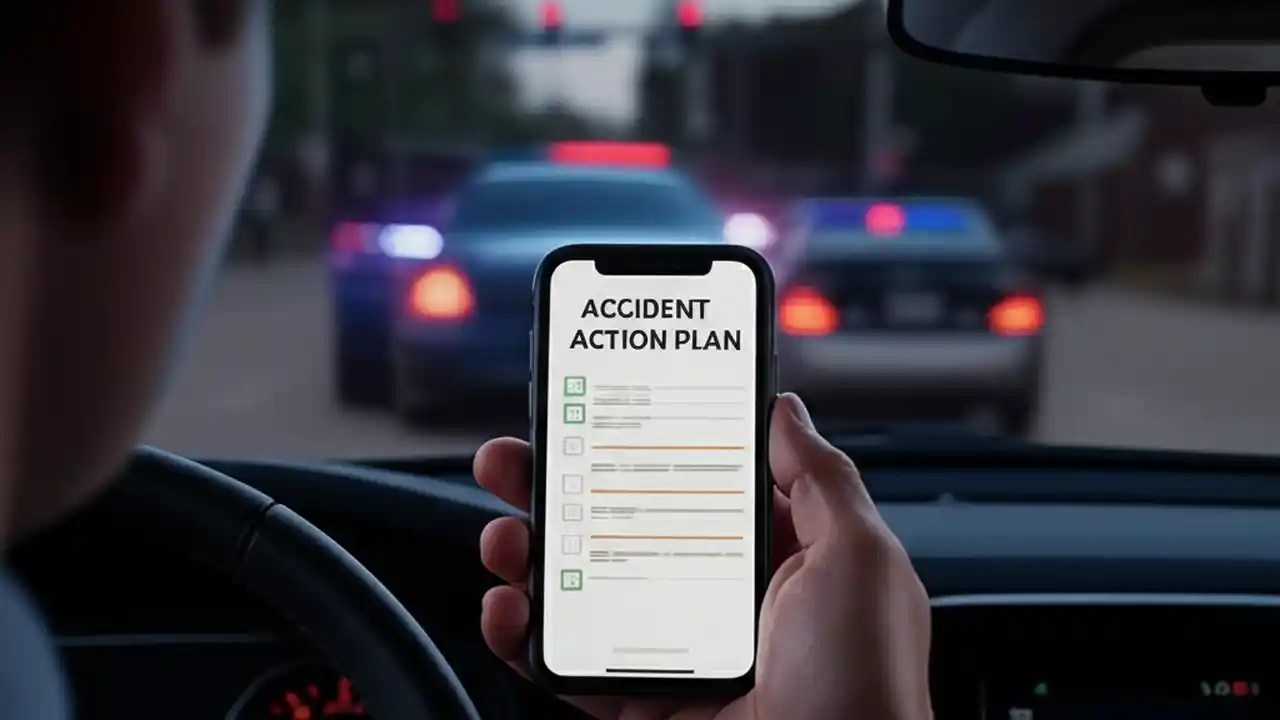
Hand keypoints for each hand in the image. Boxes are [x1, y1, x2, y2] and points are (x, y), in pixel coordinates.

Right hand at [475, 393, 932, 719]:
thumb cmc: (867, 683)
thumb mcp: (858, 559)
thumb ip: (821, 480)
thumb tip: (785, 410)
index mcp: (777, 558)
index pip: (695, 482)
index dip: (642, 445)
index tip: (597, 413)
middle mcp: (720, 602)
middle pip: (622, 527)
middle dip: (561, 490)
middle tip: (519, 462)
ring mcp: (676, 655)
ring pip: (583, 593)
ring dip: (530, 557)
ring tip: (506, 537)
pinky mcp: (642, 707)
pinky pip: (568, 668)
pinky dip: (524, 639)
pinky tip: (509, 610)